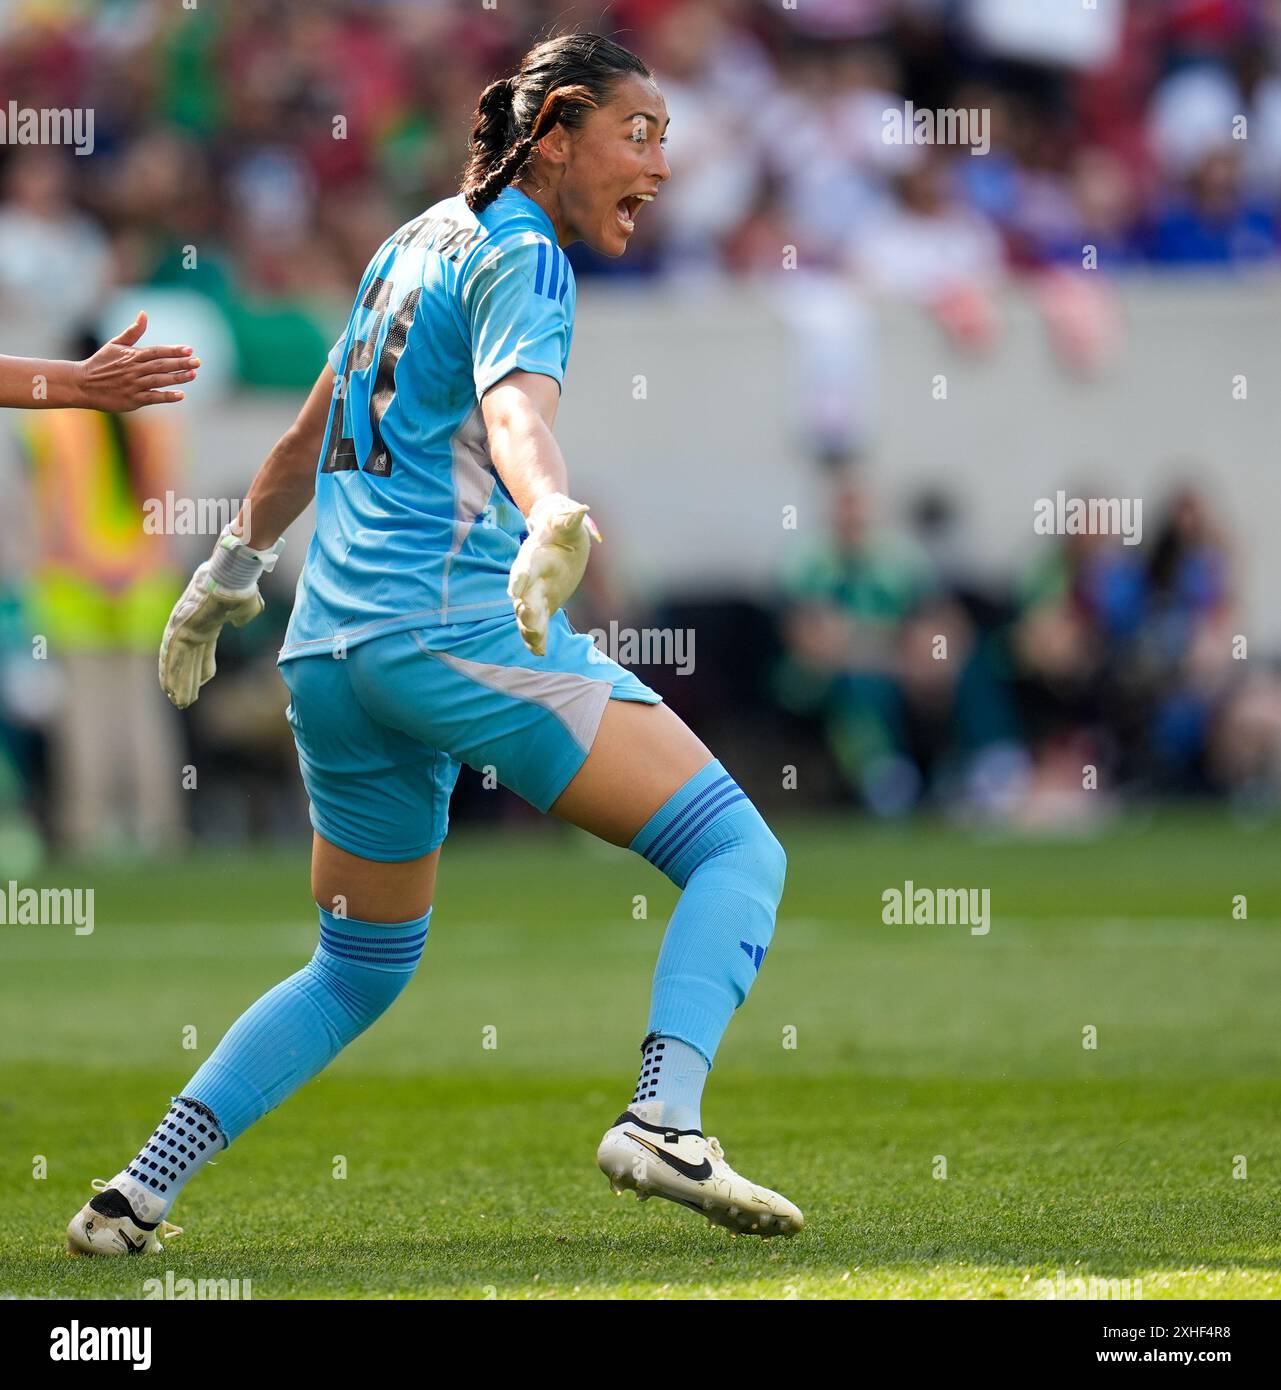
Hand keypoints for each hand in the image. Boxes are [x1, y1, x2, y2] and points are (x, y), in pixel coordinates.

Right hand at [76, 311, 198, 410]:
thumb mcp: (115, 344)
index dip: (173, 350)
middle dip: (180, 363)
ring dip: (177, 378)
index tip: (189, 349)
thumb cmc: (101, 363)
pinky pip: (153, 397)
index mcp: (132, 355)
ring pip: (160, 380)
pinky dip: (167, 396)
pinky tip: (181, 395)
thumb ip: (133, 331)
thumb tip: (144, 314)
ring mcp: (134, 385)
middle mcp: (134, 369)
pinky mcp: (133, 399)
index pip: (157, 351)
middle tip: (198, 362)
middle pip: (161, 365)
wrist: (82, 384)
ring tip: (193, 375)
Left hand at [159, 530, 283, 707]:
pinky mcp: (179, 628)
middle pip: (188, 659)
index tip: (203, 682)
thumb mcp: (248, 605)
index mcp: (207, 622)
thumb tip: (239, 622)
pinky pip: (173, 657)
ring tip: (179, 702)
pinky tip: (170, 690)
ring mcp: (183, 627)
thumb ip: (243, 615)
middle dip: (187, 680)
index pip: (203, 650)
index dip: (203, 667)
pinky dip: (171, 674)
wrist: (233, 572)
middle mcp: (191, 626)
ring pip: (178, 662)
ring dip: (178, 683)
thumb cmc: (242, 585)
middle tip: (185, 700)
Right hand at [507, 492, 600, 656]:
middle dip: (524, 608)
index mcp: (533, 557)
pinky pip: (536, 625)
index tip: (513, 591)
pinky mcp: (542, 607)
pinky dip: (536, 639)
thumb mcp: (567, 521)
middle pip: (524, 595)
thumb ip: (570, 518)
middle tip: (527, 617)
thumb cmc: (562, 527)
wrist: (558, 540)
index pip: (524, 568)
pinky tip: (540, 653)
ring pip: (528, 614)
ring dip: (530, 628)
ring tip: (535, 643)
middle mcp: (529, 579)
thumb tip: (581, 509)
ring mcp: (534, 595)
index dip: (520, 579)